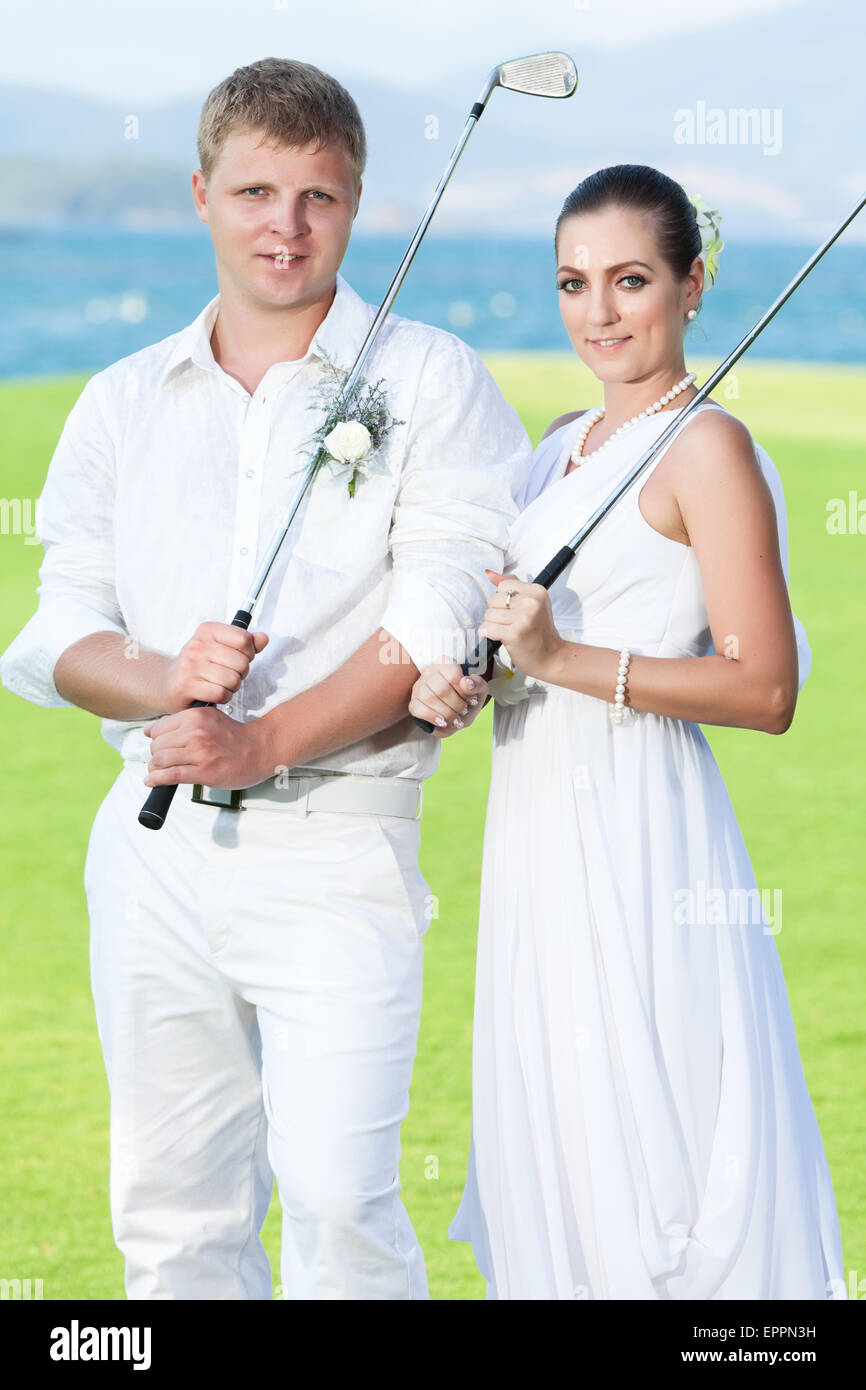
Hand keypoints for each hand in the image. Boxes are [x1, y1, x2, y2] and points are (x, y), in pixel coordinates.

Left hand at [142, 707, 277, 788]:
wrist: (260, 749)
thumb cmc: (236, 736)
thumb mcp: (209, 718)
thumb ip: (181, 722)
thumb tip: (150, 730)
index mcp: (195, 716)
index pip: (158, 728)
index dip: (155, 739)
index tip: (158, 747)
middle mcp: (195, 732)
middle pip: (156, 745)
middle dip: (155, 755)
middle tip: (160, 761)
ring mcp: (199, 752)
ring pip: (160, 760)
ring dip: (155, 768)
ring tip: (157, 772)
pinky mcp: (203, 771)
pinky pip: (170, 775)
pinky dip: (155, 780)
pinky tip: (151, 781)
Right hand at [156, 621, 269, 713]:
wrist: (166, 682)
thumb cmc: (199, 664)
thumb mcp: (221, 647)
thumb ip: (245, 643)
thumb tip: (264, 638)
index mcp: (208, 630)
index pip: (244, 639)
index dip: (249, 653)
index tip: (239, 657)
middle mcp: (197, 645)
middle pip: (241, 662)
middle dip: (241, 673)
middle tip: (228, 674)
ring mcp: (190, 666)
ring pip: (233, 680)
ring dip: (232, 687)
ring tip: (221, 684)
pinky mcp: (186, 686)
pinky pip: (221, 693)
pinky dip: (223, 697)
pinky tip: (214, 693)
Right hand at [408, 657, 489, 737]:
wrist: (458, 715)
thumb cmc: (467, 699)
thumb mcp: (479, 691)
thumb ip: (477, 685)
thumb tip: (467, 683)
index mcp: (446, 663)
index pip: (453, 676)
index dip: (464, 692)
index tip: (472, 700)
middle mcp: (430, 671)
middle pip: (441, 689)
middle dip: (456, 705)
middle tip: (464, 711)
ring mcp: (419, 686)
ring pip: (429, 699)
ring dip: (446, 713)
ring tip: (456, 719)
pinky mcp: (413, 701)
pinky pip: (418, 709)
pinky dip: (432, 717)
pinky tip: (442, 722)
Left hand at [479, 569, 564, 681]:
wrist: (552, 658)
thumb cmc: (539, 633)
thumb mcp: (531, 604)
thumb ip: (511, 587)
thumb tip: (489, 574)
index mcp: (537, 591)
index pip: (502, 586)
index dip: (503, 601)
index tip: (514, 612)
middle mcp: (531, 602)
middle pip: (493, 600)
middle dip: (497, 613)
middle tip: (512, 624)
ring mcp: (524, 618)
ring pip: (488, 615)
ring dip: (493, 625)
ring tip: (508, 631)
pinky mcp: (515, 634)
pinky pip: (487, 628)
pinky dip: (489, 635)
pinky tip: (501, 638)